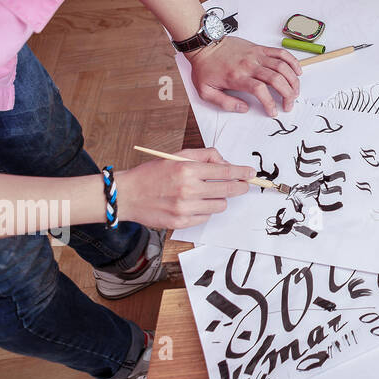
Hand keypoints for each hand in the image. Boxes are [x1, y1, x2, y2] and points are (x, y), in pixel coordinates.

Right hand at [119, 148, 253, 228]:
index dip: (242, 172)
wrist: (127, 196)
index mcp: (187, 170)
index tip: (251, 173)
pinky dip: (205, 210)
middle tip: (243, 185)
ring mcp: (184, 208)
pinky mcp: (181, 222)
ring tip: (209, 193)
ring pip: (220, 205)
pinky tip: (195, 204)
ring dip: (220, 198)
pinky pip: (206, 217)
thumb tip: (227, 164)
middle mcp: (187, 189)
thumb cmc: (153, 174)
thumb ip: (205, 156)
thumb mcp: (178, 156)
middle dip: (240, 186)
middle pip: (228, 190)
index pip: (225, 171)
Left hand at [186, 36, 301, 116]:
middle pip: (276, 79)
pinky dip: (292, 61)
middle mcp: (250, 65)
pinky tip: (297, 71)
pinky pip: (281, 53)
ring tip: (295, 91)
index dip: (270, 103)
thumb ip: (224, 103)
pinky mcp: (260, 48)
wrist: (205, 45)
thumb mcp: (205, 91)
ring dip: (293, 80)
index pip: (260, 90)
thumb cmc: (206, 68)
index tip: (273, 111)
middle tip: (289, 104)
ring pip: (282, 66)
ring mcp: (257, 55)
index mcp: (237, 77)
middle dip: (287, 94)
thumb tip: (244, 108)